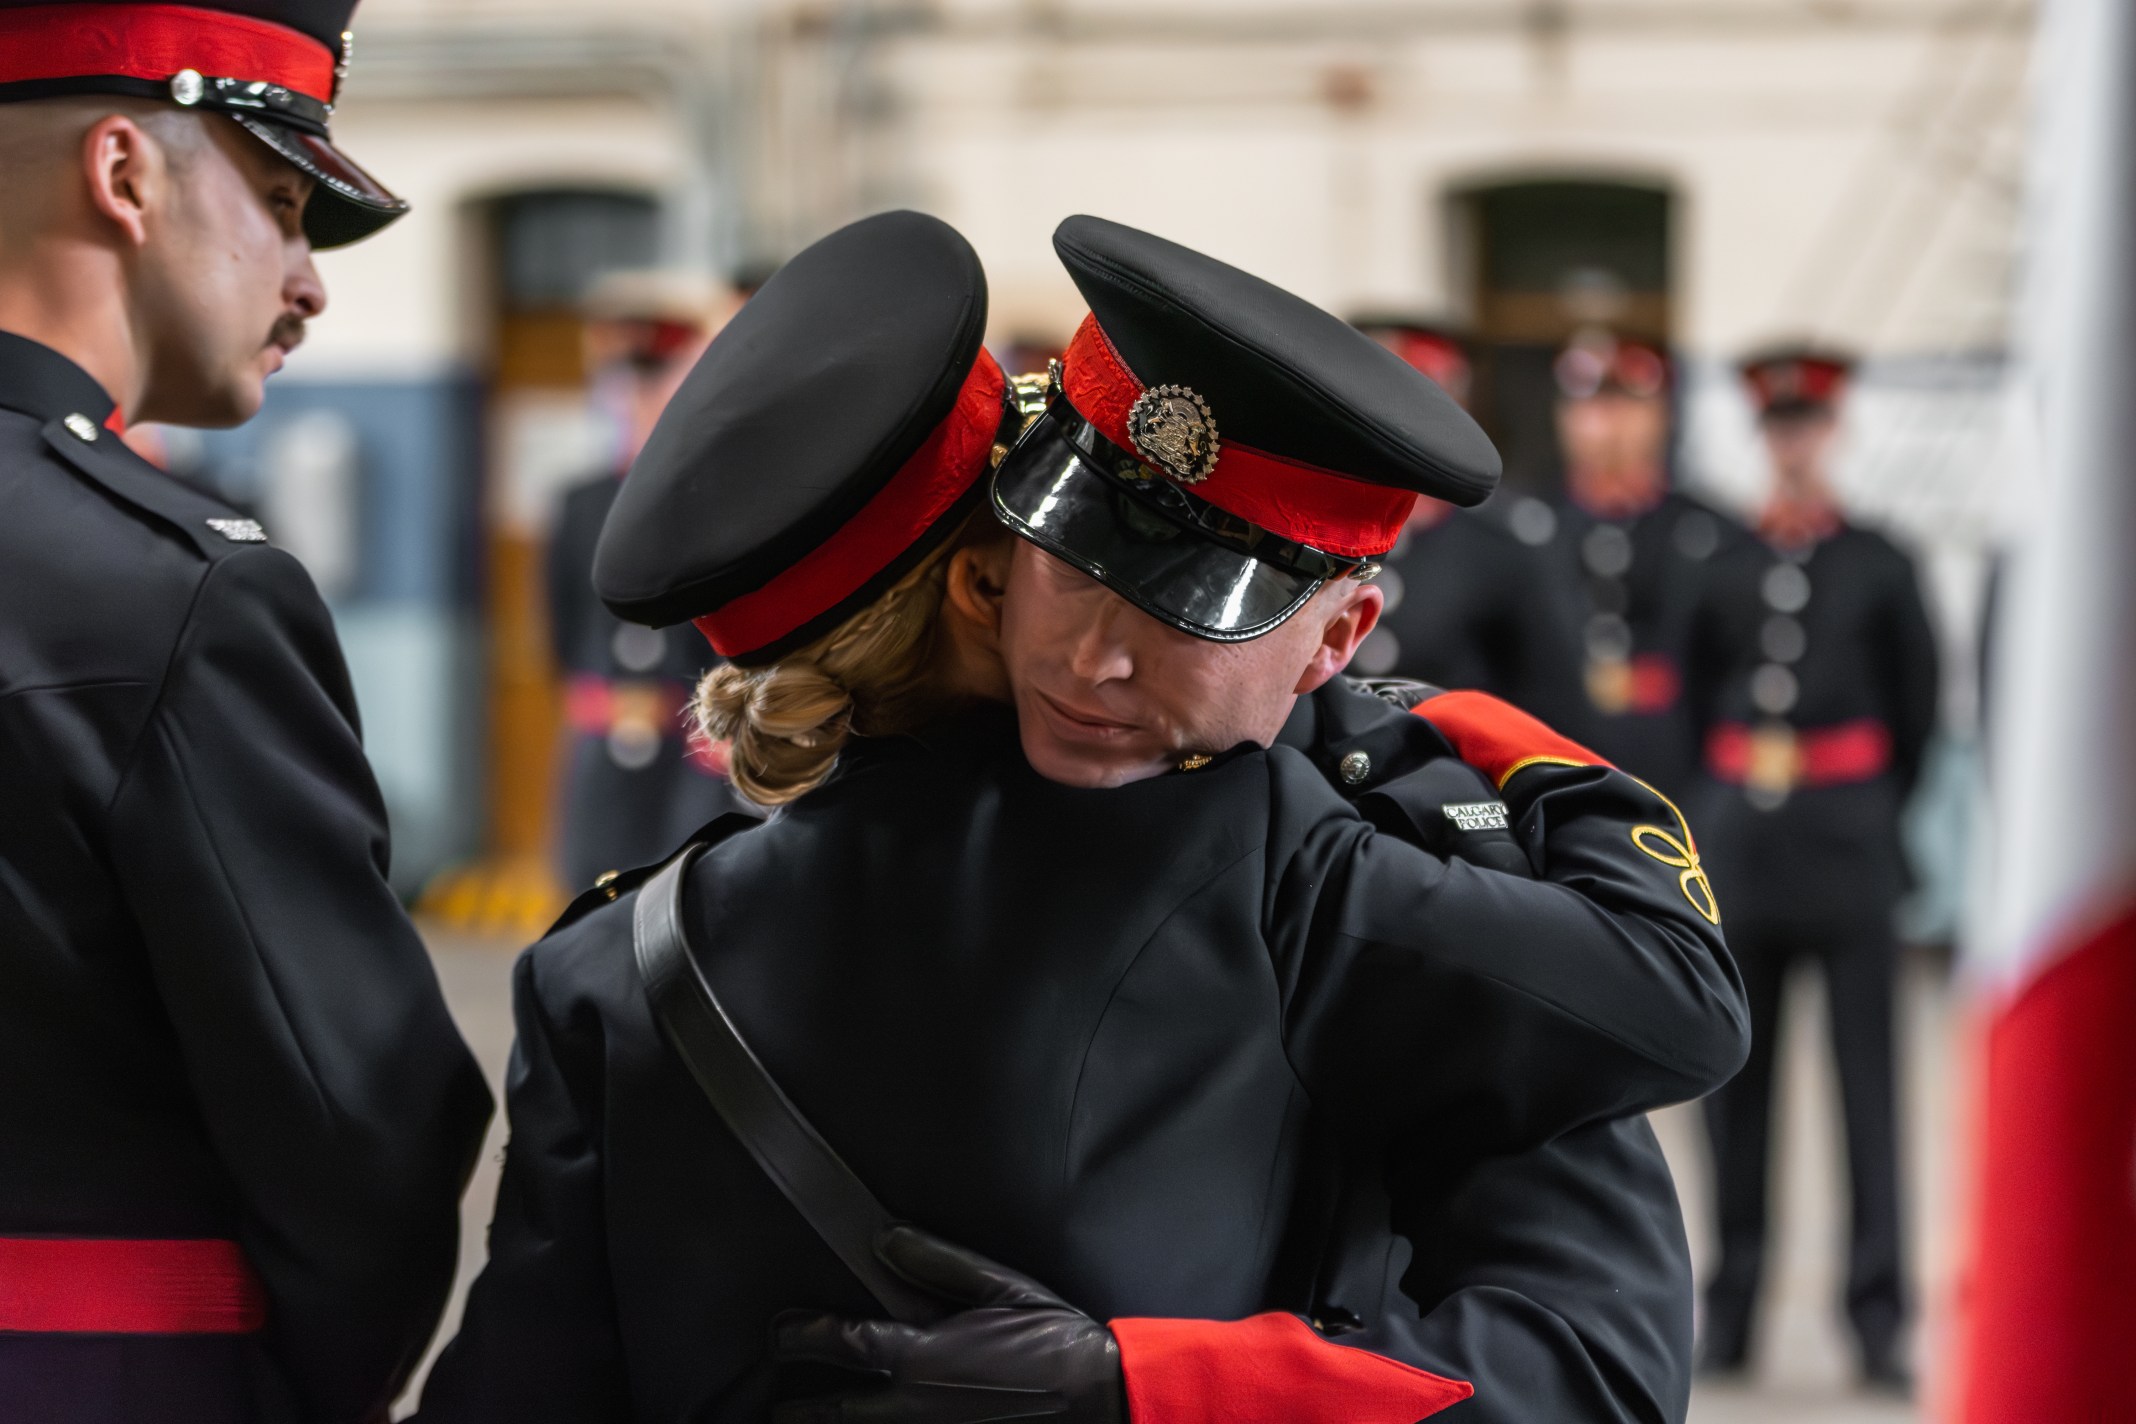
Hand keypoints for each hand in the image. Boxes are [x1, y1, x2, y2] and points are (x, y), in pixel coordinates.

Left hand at [771, 1225, 1125, 1423]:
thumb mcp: (1000, 1287)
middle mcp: (917, 1405)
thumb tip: (884, 1239)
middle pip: (839, 1414)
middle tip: (779, 1409)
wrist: (1099, 1400)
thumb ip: (938, 1264)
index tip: (781, 1335)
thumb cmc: (1055, 1339)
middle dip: (802, 1412)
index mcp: (925, 1356)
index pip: (847, 1343)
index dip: (804, 1337)